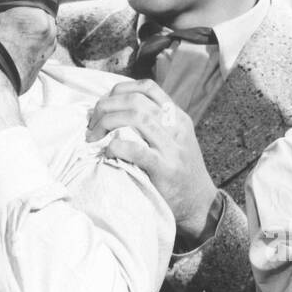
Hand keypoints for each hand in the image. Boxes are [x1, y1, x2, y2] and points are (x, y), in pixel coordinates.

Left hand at [87, 81, 218, 243]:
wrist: (200, 203)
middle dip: (106, 107)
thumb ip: (156, 125)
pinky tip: (109, 153)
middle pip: (136, 100)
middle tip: (92, 124)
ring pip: (136, 117)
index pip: (147, 87)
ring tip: (95, 136)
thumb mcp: (175, 140)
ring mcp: (172, 147)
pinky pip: (136, 149)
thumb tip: (117, 112)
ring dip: (107, 122)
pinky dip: (117, 146)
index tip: (105, 106)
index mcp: (178, 117)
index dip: (119, 91)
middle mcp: (177, 127)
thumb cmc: (179, 172)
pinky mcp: (165, 168)